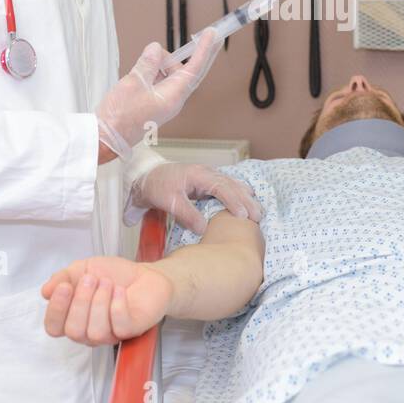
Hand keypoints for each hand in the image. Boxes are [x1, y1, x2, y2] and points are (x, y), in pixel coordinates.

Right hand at [41, 256, 173, 345]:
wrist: (146, 274)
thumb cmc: (114, 275)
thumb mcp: (83, 268)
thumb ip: (62, 277)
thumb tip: (45, 291)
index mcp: (73, 318)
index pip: (54, 328)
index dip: (56, 310)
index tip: (65, 286)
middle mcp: (89, 331)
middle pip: (73, 331)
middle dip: (80, 302)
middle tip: (91, 279)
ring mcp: (110, 334)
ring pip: (95, 332)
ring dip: (100, 302)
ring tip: (107, 283)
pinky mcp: (130, 331)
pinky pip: (118, 327)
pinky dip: (117, 306)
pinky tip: (120, 291)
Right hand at [96, 30, 219, 159]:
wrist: (107, 139)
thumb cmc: (119, 117)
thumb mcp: (133, 83)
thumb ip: (148, 64)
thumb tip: (156, 49)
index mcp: (173, 96)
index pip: (194, 69)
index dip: (204, 50)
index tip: (212, 35)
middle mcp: (173, 100)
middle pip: (184, 71)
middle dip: (186, 56)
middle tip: (193, 40)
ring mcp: (164, 103)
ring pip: (170, 75)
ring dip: (160, 65)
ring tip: (141, 66)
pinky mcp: (154, 104)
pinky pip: (160, 82)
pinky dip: (153, 73)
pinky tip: (140, 72)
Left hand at [127, 162, 263, 234]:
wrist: (145, 177)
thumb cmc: (156, 186)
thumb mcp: (169, 201)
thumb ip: (186, 214)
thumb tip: (204, 229)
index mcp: (199, 174)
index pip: (222, 187)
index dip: (233, 201)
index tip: (243, 215)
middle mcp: (207, 173)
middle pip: (232, 185)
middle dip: (246, 201)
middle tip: (258, 216)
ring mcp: (207, 177)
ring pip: (232, 185)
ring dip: (245, 198)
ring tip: (257, 211)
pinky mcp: (206, 183)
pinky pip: (227, 187)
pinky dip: (238, 194)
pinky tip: (246, 201)